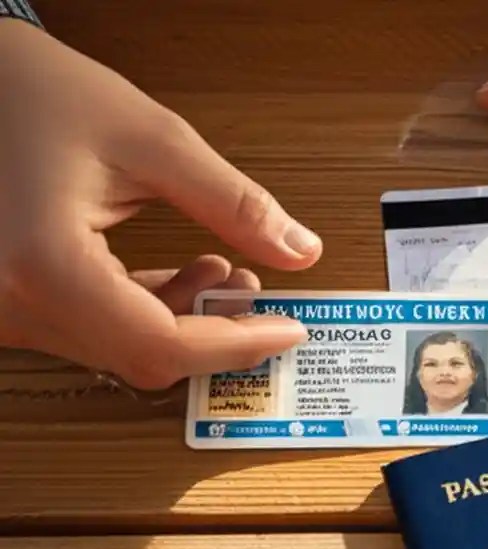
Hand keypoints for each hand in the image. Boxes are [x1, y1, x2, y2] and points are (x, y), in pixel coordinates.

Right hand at [0, 21, 322, 390]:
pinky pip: (90, 329)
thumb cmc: (35, 92)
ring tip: (223, 267)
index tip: (290, 328)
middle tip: (259, 289)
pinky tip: (182, 272)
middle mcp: (12, 302)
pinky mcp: (10, 301)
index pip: (160, 345)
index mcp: (43, 265)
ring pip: (117, 349)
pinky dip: (145, 310)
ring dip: (183, 320)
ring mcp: (3, 309)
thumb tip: (299, 250)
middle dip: (214, 331)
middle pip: (140, 357)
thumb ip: (233, 204)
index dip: (236, 345)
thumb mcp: (153, 140)